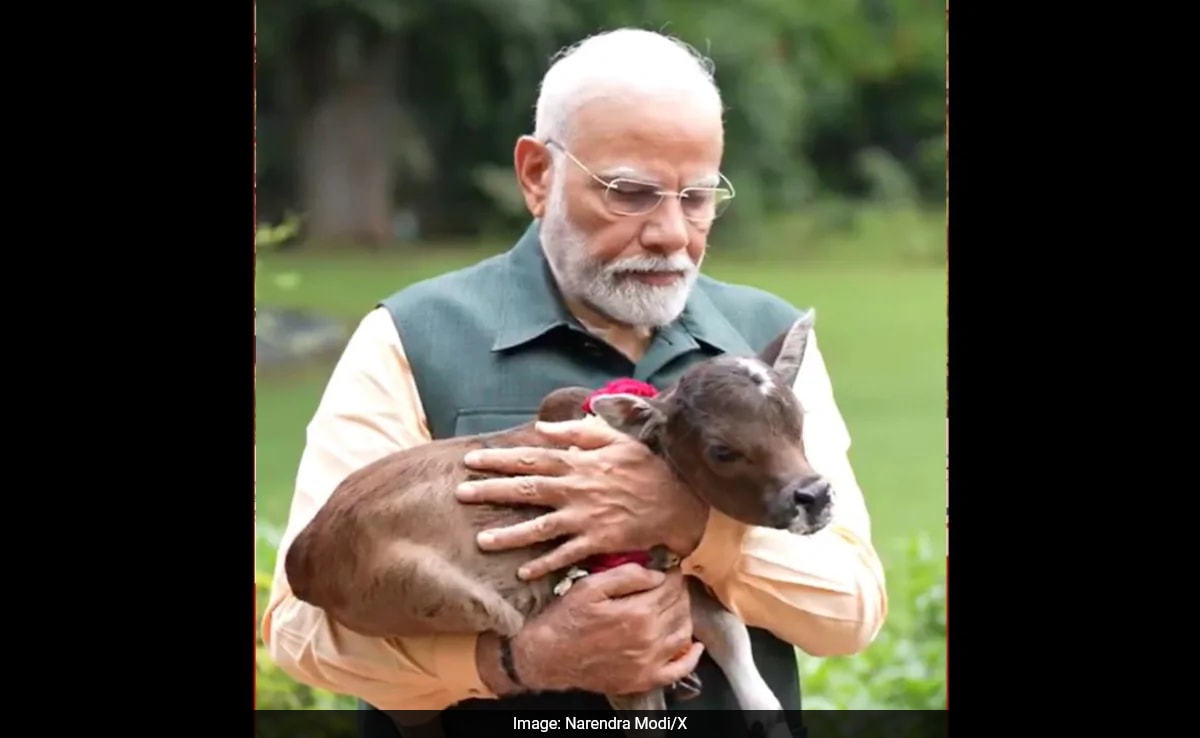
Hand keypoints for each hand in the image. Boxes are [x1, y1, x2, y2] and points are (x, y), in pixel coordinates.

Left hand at [457, 418, 709, 580]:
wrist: (678, 498)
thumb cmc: (645, 465)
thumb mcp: (613, 438)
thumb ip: (576, 431)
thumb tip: (541, 428)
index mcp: (577, 462)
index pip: (529, 459)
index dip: (499, 459)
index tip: (471, 460)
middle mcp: (575, 490)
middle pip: (525, 491)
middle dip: (491, 491)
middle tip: (461, 494)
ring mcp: (585, 518)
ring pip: (540, 528)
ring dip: (510, 535)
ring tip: (482, 541)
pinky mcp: (597, 542)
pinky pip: (566, 555)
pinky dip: (545, 564)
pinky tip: (523, 571)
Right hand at [495, 564, 702, 695]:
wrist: (548, 655)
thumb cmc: (567, 618)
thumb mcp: (591, 586)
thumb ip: (627, 576)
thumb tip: (657, 574)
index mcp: (638, 612)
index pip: (671, 587)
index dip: (672, 574)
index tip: (668, 568)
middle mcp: (649, 638)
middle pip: (680, 607)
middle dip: (678, 591)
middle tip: (670, 584)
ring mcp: (649, 662)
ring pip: (684, 633)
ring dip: (685, 615)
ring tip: (674, 605)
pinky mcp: (645, 679)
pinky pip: (679, 670)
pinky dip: (691, 657)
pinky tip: (693, 645)